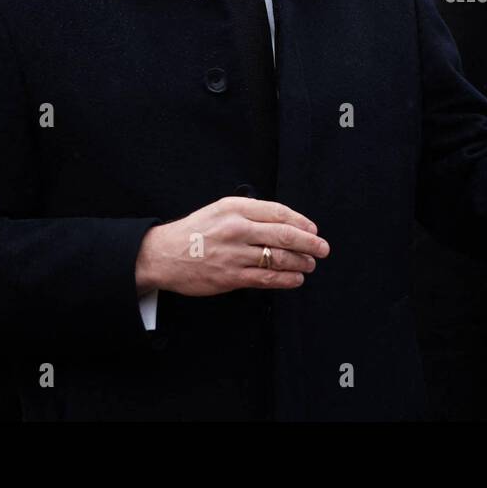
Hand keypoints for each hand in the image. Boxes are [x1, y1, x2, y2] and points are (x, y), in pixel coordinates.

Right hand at [134, 196, 330, 296]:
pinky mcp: (230, 277)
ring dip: (301, 262)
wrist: (163, 254)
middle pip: (284, 235)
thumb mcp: (221, 209)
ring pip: (278, 258)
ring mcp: (234, 254)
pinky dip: (286, 279)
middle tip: (323, 248)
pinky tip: (296, 279)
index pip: (278, 212)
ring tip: (310, 264)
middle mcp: (237, 229)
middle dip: (310, 243)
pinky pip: (266, 279)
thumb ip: (250, 212)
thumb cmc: (195, 231)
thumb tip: (285, 221)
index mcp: (235, 208)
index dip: (301, 222)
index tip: (313, 229)